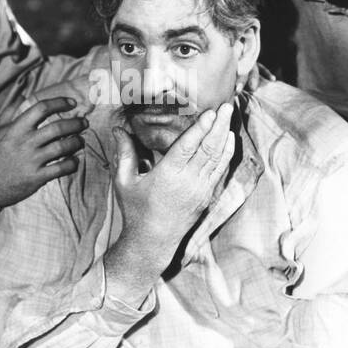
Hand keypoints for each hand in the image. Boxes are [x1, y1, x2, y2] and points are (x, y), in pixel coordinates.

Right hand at [0, 97, 87, 213]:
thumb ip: (9, 113)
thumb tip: (21, 96)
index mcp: (15, 128)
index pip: (42, 108)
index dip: (60, 103)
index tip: (72, 104)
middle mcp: (25, 142)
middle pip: (58, 127)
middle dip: (75, 123)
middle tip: (83, 123)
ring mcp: (32, 161)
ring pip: (62, 147)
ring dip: (76, 142)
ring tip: (80, 141)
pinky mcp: (36, 178)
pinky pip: (61, 168)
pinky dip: (72, 163)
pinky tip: (74, 161)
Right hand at [108, 102, 235, 275]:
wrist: (152, 242)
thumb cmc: (135, 210)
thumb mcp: (124, 181)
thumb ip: (124, 153)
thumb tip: (118, 129)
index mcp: (167, 175)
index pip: (188, 146)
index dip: (200, 128)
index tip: (210, 111)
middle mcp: (188, 181)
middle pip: (208, 149)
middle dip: (218, 125)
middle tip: (226, 106)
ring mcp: (201, 190)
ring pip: (218, 158)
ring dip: (224, 136)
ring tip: (229, 116)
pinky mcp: (207, 196)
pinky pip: (220, 170)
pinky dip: (226, 153)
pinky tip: (229, 139)